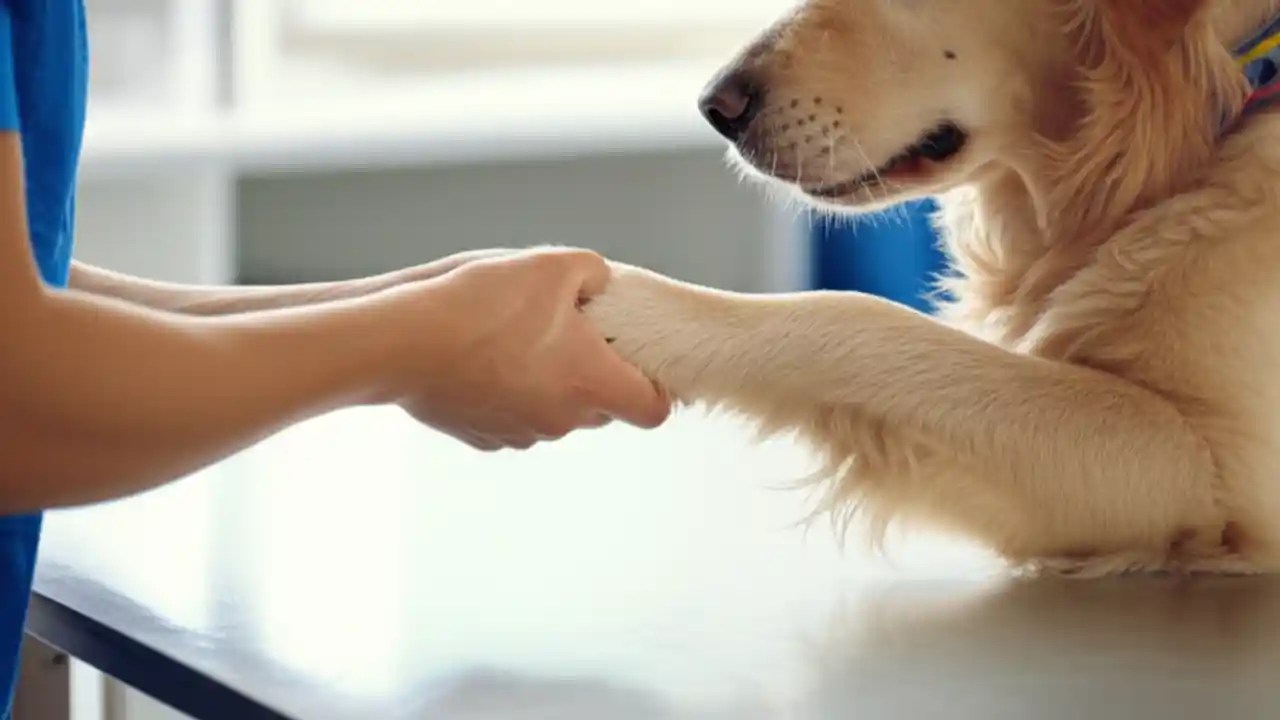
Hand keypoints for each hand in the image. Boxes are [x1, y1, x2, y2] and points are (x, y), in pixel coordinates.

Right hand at [391, 248, 669, 449]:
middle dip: (594, 376)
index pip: (654, 410)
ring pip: (555, 412)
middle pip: (602, 409)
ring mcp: (522, 434)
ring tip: (516, 338)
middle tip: (569, 333)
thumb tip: (601, 284)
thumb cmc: (482, 303)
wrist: (401, 342)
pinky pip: (513, 417)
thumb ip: (593, 273)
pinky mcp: (484, 437)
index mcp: (592, 383)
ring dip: (548, 383)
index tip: (637, 361)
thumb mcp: (552, 265)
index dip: (655, 387)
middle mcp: (563, 419)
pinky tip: (482, 358)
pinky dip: (507, 393)